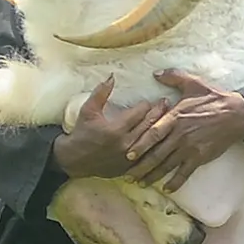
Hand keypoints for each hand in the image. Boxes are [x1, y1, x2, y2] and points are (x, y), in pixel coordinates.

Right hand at [52, 77, 170, 179]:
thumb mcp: (88, 110)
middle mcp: (125, 144)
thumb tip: (112, 76)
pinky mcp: (130, 168)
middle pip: (149, 126)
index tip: (152, 100)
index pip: (139, 113)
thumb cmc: (82, 133)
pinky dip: (156, 148)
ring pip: (152, 142)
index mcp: (116, 129)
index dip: (147, 105)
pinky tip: (162, 140)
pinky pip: (148, 157)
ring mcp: (129, 158)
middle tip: (166, 104)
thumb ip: (101, 92)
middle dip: (159, 113)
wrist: (74, 160)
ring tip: (169, 119)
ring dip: (161, 129)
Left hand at [123, 70, 243, 190]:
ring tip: (141, 183)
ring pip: (167, 165)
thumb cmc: (214, 98)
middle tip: (128, 175)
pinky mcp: (200, 157)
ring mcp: (190, 148)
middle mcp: (180, 135)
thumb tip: (156, 73)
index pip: (153, 134)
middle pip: (156, 154)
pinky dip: (175, 182)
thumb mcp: (193, 83)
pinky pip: (185, 172)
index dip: (140, 145)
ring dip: (153, 176)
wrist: (237, 114)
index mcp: (175, 117)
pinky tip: (167, 189)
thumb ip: (173, 77)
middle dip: (141, 166)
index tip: (127, 155)